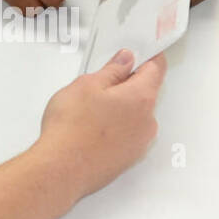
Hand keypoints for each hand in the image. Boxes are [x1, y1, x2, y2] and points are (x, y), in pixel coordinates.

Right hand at [36, 48, 166, 198]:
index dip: (149, 55)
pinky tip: (90, 127)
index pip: (156, 69)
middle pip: (145, 93)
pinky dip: (115, 126)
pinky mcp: (127, 158)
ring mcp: (139, 143)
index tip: (142, 50)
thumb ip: (112, 70)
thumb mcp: (87, 85)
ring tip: (89, 108)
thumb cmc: (72, 127)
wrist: (61, 168)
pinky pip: (127, 133)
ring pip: (135, 115)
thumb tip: (126, 60)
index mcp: (141, 98)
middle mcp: (147, 122)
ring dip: (120, 107)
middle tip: (100, 80)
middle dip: (127, 83)